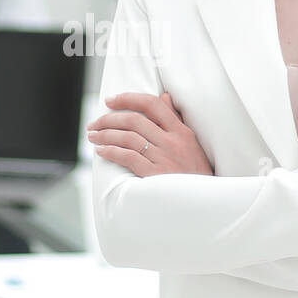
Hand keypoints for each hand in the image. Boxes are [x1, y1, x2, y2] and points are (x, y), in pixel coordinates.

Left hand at [87, 91, 213, 177]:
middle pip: (134, 120)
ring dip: (105, 135)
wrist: (205, 201)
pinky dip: (111, 152)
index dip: (128, 99)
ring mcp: (164, 158)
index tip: (110, 100)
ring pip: (128, 138)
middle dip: (108, 119)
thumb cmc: (196, 171)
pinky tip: (101, 151)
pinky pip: (128, 158)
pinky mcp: (155, 175)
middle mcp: (172, 142)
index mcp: (181, 131)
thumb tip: (164, 96)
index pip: (152, 104)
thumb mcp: (191, 142)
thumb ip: (176, 119)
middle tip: (94, 123)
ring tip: (93, 136)